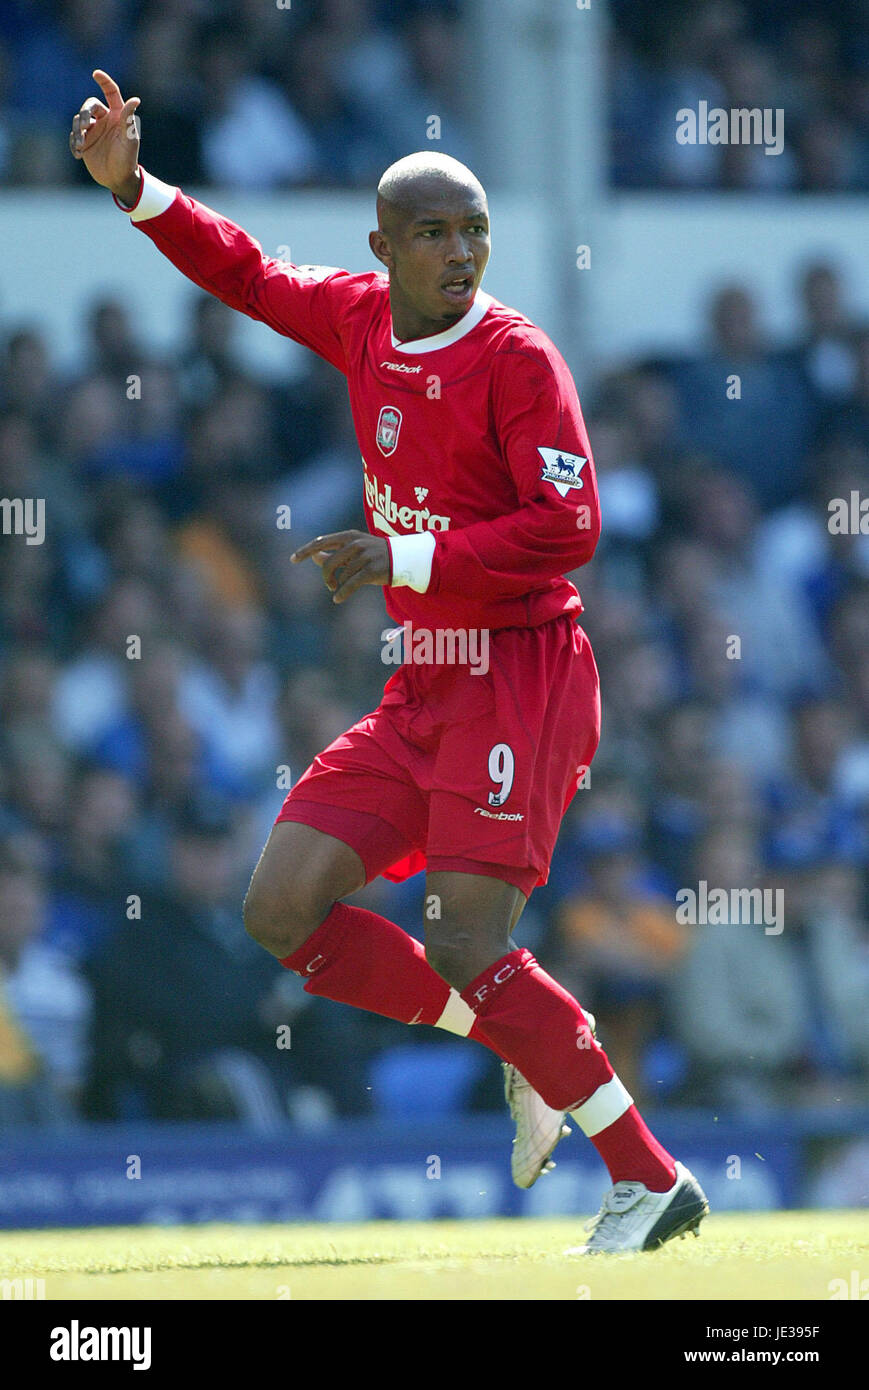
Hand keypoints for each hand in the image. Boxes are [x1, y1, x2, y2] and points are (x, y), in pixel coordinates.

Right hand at [69, 69, 140, 203]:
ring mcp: (93, 130)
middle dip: (84, 114)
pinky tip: (78, 154)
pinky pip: (73, 136)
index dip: (104, 82)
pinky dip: (74, 143)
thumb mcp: (129, 139)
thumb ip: (129, 119)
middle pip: (89, 106)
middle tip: (85, 126)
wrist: (119, 179)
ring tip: (81, 145)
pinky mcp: (84, 142)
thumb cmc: (128, 159)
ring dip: (77, 131)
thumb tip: (135, 99)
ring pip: (78, 120)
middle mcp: (104, 119)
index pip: (110, 92)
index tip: (96, 73)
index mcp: (117, 115)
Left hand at [291, 531, 389, 603]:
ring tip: (340, 589)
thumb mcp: (355, 550)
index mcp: (349, 536)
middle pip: (329, 562)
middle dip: (325, 576)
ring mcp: (365, 557)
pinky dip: (342, 594)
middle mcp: (356, 544)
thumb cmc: (375, 554)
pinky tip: (337, 599)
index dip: (306, 551)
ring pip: (341, 575)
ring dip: (338, 585)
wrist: (404, 558)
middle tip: (329, 584)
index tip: (293, 559)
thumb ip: (334, 552)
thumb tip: (314, 556)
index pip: (321, 541)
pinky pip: (351, 584)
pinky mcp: (372, 571)